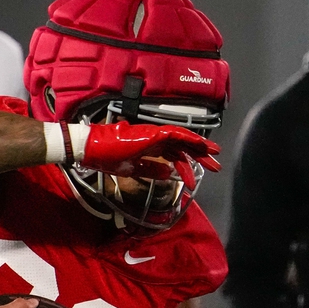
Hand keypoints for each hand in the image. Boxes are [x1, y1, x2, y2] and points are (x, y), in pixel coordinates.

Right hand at [80, 122, 220, 187]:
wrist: (93, 149)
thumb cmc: (106, 158)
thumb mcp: (132, 169)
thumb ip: (150, 170)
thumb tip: (169, 173)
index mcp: (149, 147)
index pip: (174, 154)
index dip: (186, 163)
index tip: (197, 174)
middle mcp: (154, 139)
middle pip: (183, 146)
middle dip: (200, 156)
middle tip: (215, 165)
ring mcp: (154, 134)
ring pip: (184, 140)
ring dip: (200, 148)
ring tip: (215, 157)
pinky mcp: (153, 133)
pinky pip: (177, 135)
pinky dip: (191, 139)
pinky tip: (202, 145)